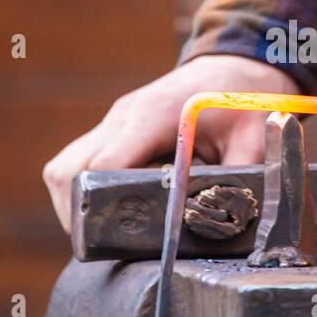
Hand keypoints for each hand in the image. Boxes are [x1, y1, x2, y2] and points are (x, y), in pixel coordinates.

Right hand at [43, 55, 299, 230]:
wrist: (234, 70)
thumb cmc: (244, 103)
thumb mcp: (253, 140)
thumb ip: (237, 179)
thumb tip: (222, 221)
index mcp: (154, 115)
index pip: (104, 165)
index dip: (103, 205)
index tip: (115, 236)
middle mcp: (123, 116)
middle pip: (70, 171)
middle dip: (79, 214)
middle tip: (102, 246)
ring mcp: (112, 122)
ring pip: (63, 168)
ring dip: (72, 204)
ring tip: (100, 233)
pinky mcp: (110, 131)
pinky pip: (72, 163)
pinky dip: (78, 191)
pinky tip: (106, 211)